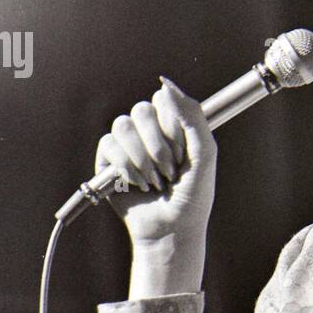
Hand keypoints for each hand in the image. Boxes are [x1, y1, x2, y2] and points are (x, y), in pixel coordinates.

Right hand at [94, 77, 216, 251]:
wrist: (172, 229)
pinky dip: (127, 167)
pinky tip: (138, 184)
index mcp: (173, 124)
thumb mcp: (204, 153)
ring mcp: (127, 144)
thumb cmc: (193, 195)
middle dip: (159, 145)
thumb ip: (192, 115)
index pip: (163, 99)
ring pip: (123, 125)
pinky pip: (108, 145)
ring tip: (155, 180)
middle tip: (171, 170)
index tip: (184, 152)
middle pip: (142, 109)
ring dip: (143, 158)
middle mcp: (149, 130)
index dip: (173, 125)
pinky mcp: (108, 160)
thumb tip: (165, 84)